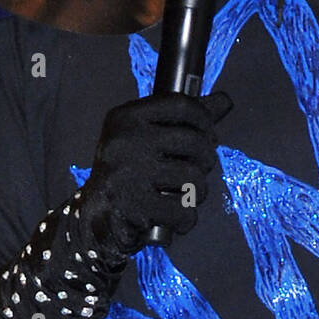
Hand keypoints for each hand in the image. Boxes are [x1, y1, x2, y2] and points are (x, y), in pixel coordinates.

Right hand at [79, 91, 232, 258]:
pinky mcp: (133, 205)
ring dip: (198, 192)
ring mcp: (127, 172)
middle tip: (197, 171)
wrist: (93, 217)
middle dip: (206, 160)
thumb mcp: (149, 137)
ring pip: (193, 177)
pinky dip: (186, 219)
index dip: (204, 120)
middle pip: (194, 142)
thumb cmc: (129, 172)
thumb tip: (224, 100)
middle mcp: (124, 140)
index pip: (181, 105)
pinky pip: (182, 209)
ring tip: (185, 196)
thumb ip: (186, 119)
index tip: (208, 135)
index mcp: (126, 117)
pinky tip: (177, 218)